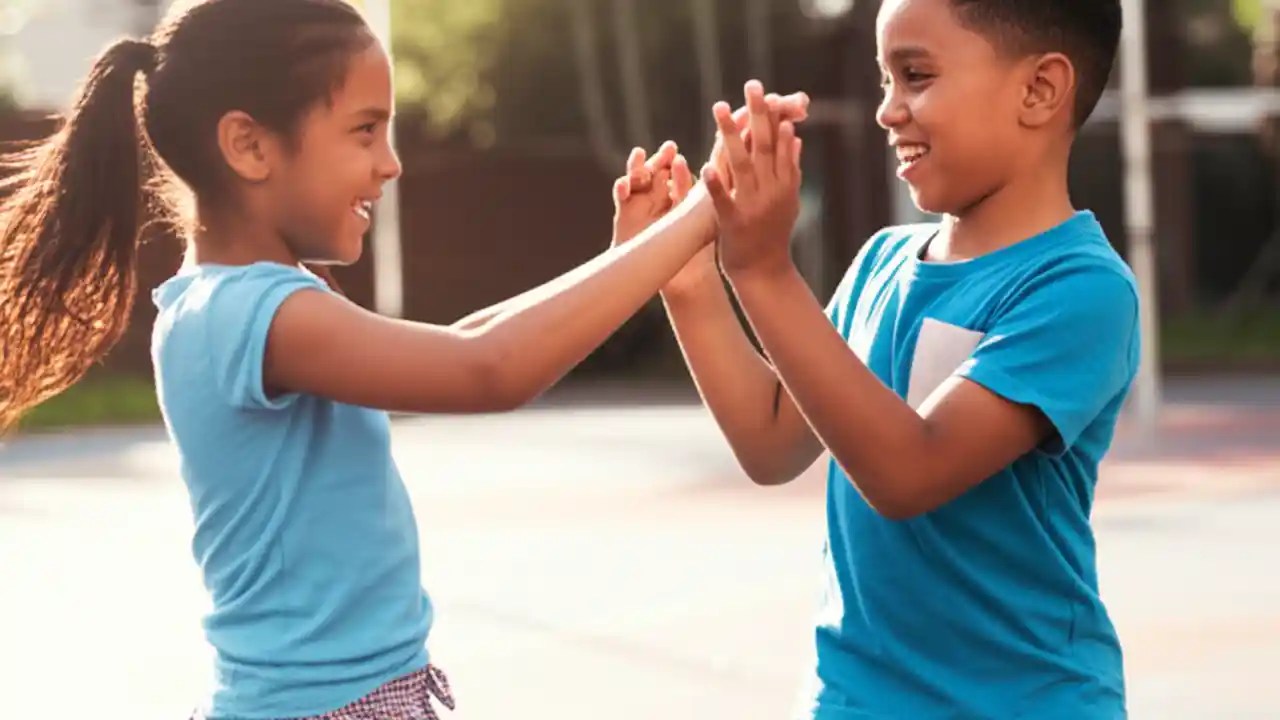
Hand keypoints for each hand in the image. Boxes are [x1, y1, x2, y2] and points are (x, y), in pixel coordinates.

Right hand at [612, 141, 687, 246]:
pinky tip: (623, 184)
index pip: (673, 171)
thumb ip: (687, 192)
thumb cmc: (688, 248)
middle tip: (663, 149)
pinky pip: (622, 198)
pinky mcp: (625, 215)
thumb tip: (683, 163)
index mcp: (676, 194)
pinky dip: (621, 189)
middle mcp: (657, 196)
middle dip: (658, 159)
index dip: (671, 161)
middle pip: (654, 170)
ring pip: (636, 178)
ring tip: (639, 154)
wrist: (671, 277)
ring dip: (637, 166)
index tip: (673, 152)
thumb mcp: (692, 217)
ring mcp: (639, 204)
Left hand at [703, 80, 803, 278]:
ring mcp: (753, 205)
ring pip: (741, 164)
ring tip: (718, 108)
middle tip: (750, 85)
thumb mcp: (789, 201)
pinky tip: (705, 166)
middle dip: (756, 114)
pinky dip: (716, 183)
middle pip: (763, 145)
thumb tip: (796, 137)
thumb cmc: (773, 234)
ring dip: (729, 135)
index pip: (780, 142)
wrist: (765, 272)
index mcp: (784, 183)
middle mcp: (772, 190)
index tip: (768, 92)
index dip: (773, 116)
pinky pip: (723, 200)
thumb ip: (791, 170)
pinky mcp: (734, 222)